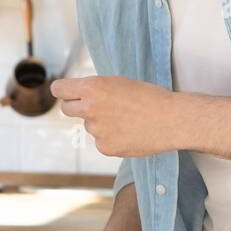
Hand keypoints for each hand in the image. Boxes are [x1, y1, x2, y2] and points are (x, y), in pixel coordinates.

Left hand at [50, 75, 175, 156]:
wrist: (172, 119)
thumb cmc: (149, 97)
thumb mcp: (119, 83)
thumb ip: (96, 90)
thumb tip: (80, 96)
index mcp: (92, 88)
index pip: (59, 89)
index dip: (63, 90)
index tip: (66, 93)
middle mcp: (90, 109)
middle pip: (66, 109)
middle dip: (76, 107)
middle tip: (95, 106)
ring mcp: (96, 130)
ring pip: (89, 126)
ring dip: (101, 123)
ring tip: (126, 119)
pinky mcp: (105, 147)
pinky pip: (101, 141)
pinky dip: (112, 138)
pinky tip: (129, 132)